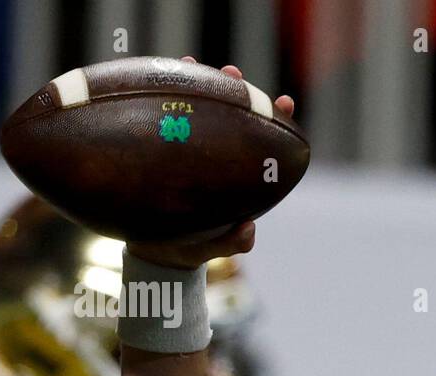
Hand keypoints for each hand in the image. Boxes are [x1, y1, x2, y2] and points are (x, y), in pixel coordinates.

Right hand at [125, 59, 295, 269]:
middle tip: (233, 71)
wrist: (151, 253)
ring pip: (196, 111)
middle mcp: (215, 158)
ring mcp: (187, 150)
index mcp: (235, 176)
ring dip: (196, 83)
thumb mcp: (209, 250)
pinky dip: (158, 96)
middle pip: (231, 117)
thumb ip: (231, 244)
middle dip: (235, 91)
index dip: (273, 119)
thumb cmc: (187, 250)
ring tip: (192, 60)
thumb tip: (249, 231)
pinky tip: (154, 75)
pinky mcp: (160, 148)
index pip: (260, 142)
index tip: (284, 100)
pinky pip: (160, 118)